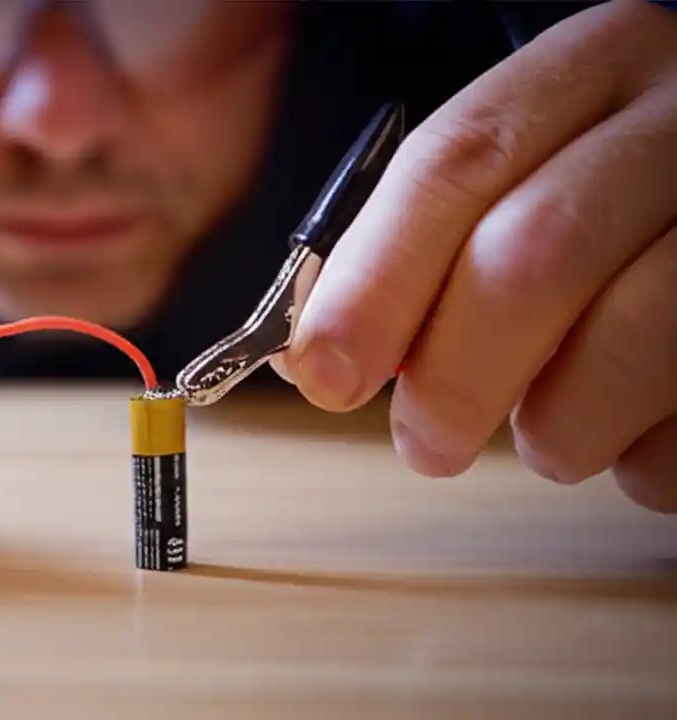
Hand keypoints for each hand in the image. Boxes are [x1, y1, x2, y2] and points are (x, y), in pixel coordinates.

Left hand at [275, 0, 676, 510]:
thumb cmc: (603, 223)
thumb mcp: (520, 184)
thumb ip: (419, 248)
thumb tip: (321, 356)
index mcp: (591, 67)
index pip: (455, 162)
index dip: (374, 282)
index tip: (324, 373)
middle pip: (533, 253)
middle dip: (454, 374)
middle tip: (425, 441)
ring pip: (628, 341)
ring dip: (557, 428)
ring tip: (548, 437)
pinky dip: (640, 459)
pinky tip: (630, 432)